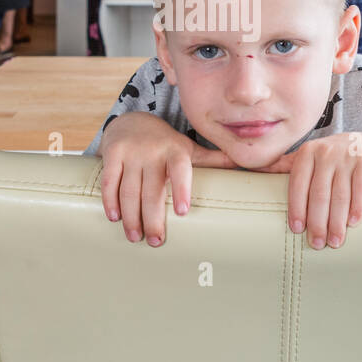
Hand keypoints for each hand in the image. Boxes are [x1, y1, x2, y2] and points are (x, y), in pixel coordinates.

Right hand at [98, 112, 235, 246]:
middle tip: (156, 241)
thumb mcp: (190, 149)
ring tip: (135, 237)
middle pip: (152, 189)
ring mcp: (132, 153)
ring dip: (131, 216)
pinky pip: (110, 181)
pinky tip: (115, 217)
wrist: (132, 120)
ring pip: (130, 189)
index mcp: (176, 151)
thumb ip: (214, 161)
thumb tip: (251, 164)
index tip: (183, 212)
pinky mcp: (112, 154)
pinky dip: (110, 200)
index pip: (180, 170)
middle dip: (153, 218)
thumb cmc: (166, 143)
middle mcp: (153, 151)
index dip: (182, 189)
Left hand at [255, 132, 361, 249]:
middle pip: (319, 193)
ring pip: (339, 194)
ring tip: (335, 241)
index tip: (297, 229)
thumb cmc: (331, 158)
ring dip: (336, 221)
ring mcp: (348, 156)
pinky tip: (353, 223)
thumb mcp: (308, 157)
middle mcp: (326, 152)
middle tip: (317, 244)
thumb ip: (283, 165)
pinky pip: (361, 187)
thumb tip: (245, 168)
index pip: (298, 184)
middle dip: (317, 222)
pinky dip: (357, 206)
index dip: (296, 208)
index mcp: (307, 153)